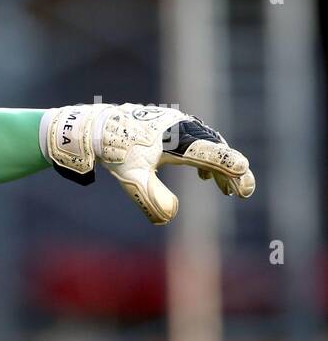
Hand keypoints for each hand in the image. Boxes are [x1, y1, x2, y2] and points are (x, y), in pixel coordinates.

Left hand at [41, 103, 255, 224]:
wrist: (96, 127)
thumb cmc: (115, 150)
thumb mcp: (132, 177)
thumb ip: (151, 198)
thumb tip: (169, 216)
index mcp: (180, 138)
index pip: (214, 155)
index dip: (232, 172)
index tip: (245, 188)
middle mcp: (184, 127)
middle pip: (217, 149)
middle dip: (230, 172)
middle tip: (240, 193)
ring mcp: (179, 124)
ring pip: (208, 145)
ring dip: (218, 166)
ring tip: (225, 189)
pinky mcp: (171, 125)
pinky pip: (197, 141)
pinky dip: (205, 158)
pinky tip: (203, 175)